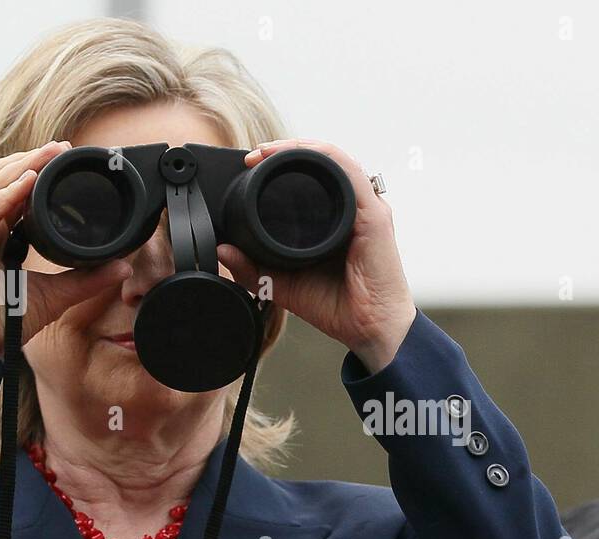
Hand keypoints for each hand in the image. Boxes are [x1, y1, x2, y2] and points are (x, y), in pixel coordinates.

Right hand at [0, 140, 131, 356]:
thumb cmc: (5, 322)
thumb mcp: (56, 294)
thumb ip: (87, 279)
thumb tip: (122, 267)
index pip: (11, 190)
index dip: (36, 170)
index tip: (64, 158)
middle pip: (0, 179)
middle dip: (31, 160)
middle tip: (61, 147)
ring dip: (22, 167)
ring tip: (48, 154)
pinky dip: (7, 194)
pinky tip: (28, 181)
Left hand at [217, 139, 415, 372]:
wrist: (371, 330)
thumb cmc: (339, 306)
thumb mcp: (284, 285)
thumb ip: (254, 269)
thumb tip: (223, 251)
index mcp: (334, 219)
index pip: (310, 176)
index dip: (281, 163)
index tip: (249, 165)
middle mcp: (352, 208)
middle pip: (321, 162)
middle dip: (286, 149)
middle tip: (254, 155)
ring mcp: (366, 208)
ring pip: (334, 159)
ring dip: (301, 148)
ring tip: (269, 151)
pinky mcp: (374, 215)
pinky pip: (350, 173)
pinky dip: (324, 158)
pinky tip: (301, 157)